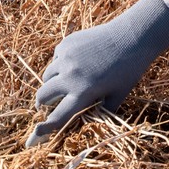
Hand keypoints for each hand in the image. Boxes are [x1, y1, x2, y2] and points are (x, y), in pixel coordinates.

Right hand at [26, 0, 168, 145]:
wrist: (132, 36)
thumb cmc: (129, 69)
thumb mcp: (118, 95)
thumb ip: (102, 111)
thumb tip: (87, 121)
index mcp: (83, 92)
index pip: (58, 115)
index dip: (46, 127)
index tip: (36, 133)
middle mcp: (70, 76)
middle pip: (43, 95)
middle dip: (43, 103)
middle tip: (46, 105)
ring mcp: (65, 58)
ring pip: (47, 76)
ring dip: (51, 83)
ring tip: (65, 82)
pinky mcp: (66, 44)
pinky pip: (55, 59)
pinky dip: (60, 65)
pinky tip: (77, 62)